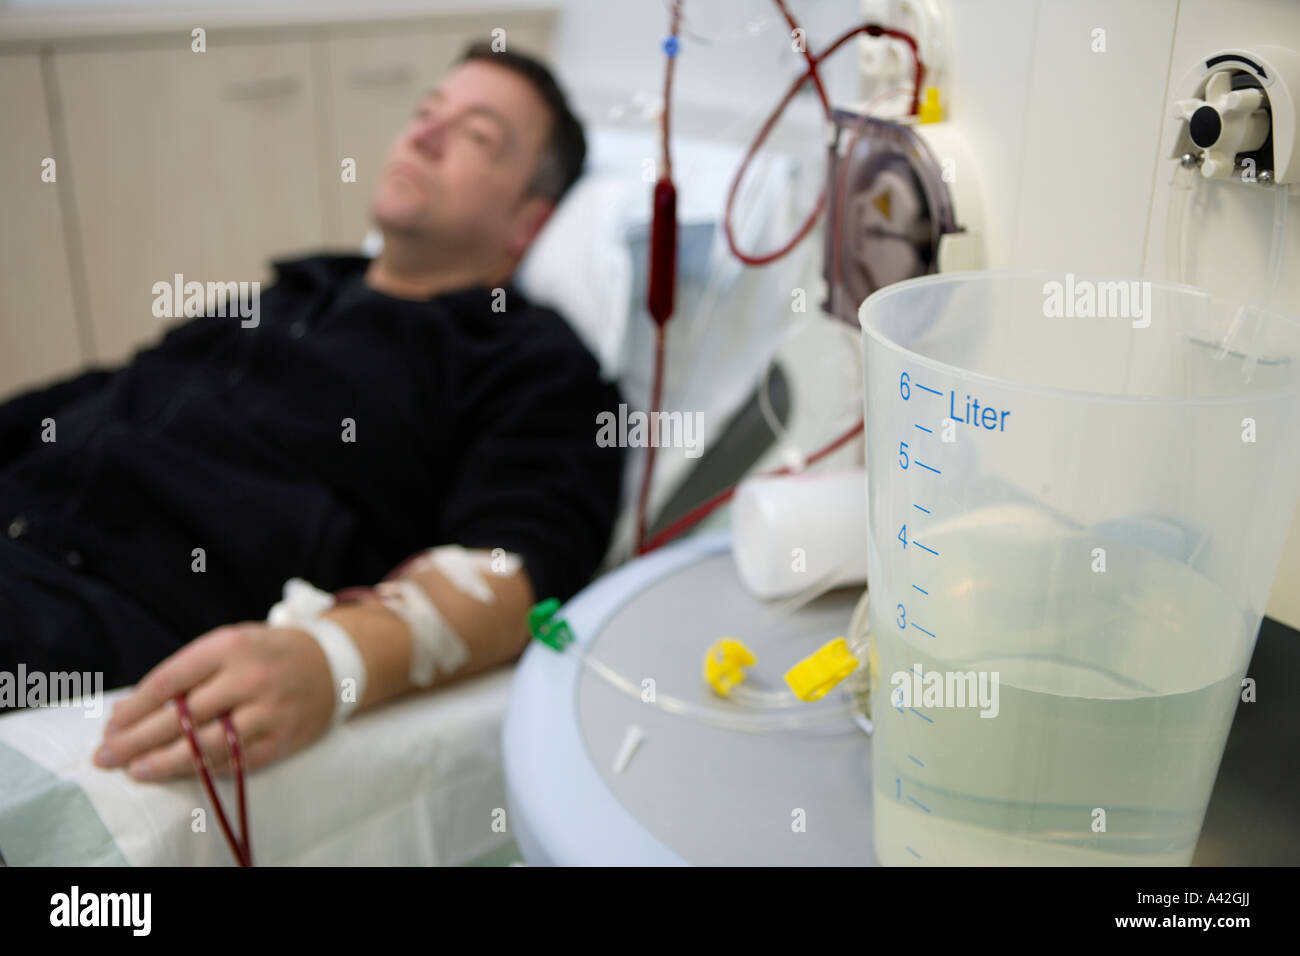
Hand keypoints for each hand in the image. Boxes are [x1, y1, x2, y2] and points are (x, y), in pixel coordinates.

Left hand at [94, 623, 336, 780]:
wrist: (331, 665)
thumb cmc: (266, 654)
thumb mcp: (228, 645)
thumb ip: (183, 673)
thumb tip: (127, 709)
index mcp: (230, 646)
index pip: (169, 682)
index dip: (134, 708)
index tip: (110, 726)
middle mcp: (250, 678)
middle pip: (181, 718)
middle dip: (136, 740)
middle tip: (105, 756)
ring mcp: (269, 711)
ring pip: (206, 746)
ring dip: (164, 763)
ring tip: (135, 771)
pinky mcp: (282, 739)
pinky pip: (234, 762)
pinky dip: (202, 770)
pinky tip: (179, 772)